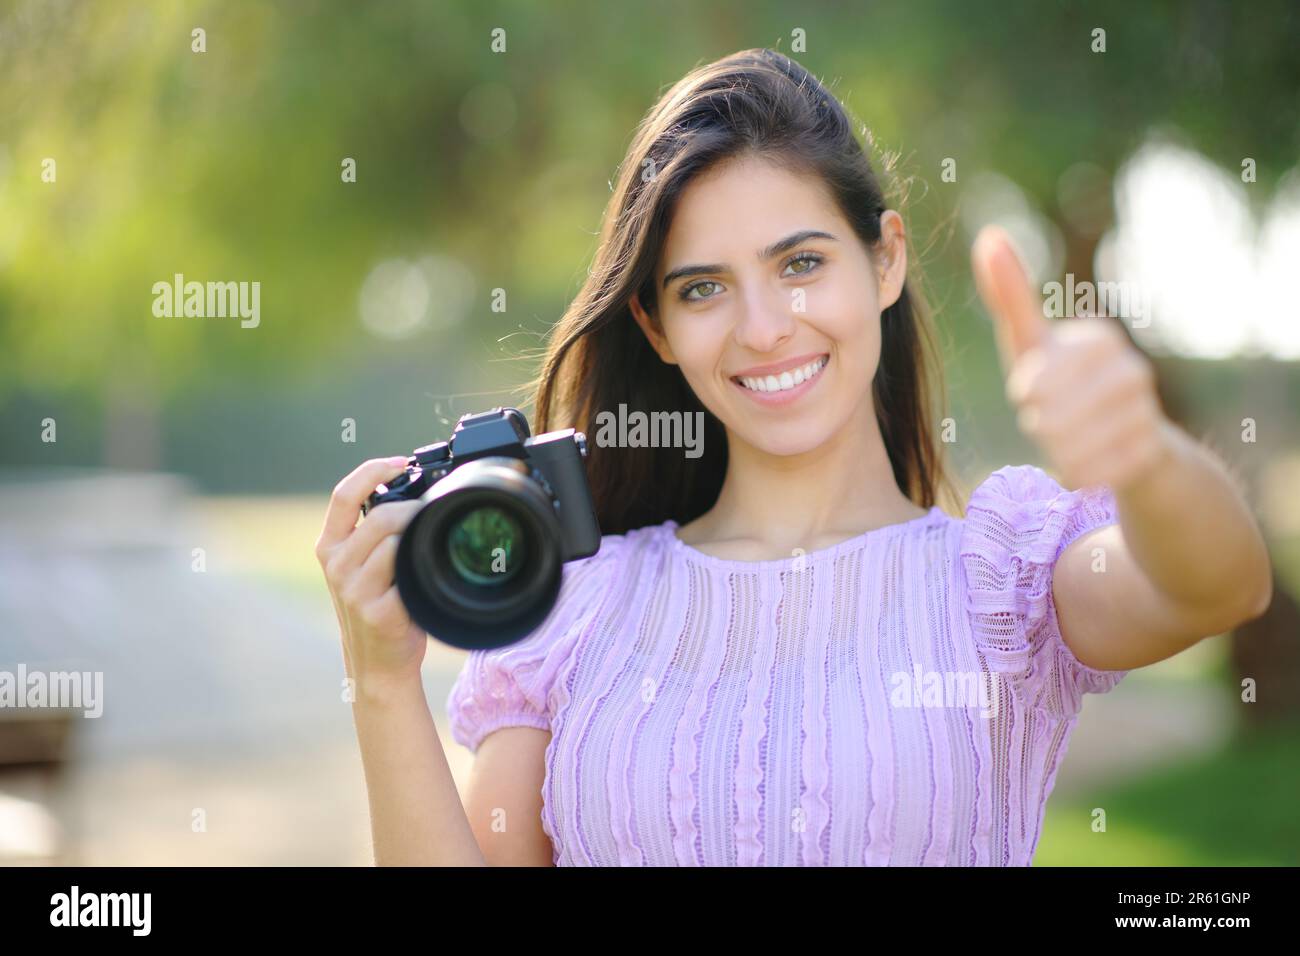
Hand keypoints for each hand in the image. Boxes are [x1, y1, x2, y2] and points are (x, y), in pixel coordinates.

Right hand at [315, 456, 428, 695]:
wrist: (378, 664)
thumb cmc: (378, 607)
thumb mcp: (360, 566)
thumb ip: (372, 534)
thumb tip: (411, 491)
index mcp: (329, 547)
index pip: (343, 494)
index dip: (372, 470)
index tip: (401, 462)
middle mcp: (337, 566)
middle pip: (380, 515)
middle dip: (413, 508)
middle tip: (434, 514)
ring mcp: (355, 591)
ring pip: (396, 542)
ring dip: (421, 537)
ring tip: (432, 546)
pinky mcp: (378, 612)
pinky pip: (409, 574)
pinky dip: (424, 570)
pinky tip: (429, 576)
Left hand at [970, 226, 1174, 492]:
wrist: (1131, 437)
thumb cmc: (1066, 384)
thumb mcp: (1033, 343)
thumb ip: (1011, 294)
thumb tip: (990, 235)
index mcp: (1098, 339)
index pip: (1033, 384)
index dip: (1027, 396)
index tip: (1040, 390)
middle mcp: (1131, 370)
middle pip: (1048, 421)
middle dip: (1041, 427)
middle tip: (1057, 419)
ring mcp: (1147, 411)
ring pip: (1069, 452)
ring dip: (1059, 454)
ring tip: (1075, 439)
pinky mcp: (1153, 452)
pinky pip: (1091, 476)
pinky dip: (1081, 477)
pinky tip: (1094, 460)